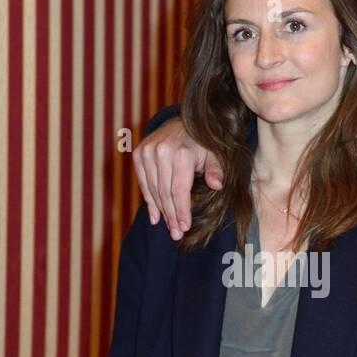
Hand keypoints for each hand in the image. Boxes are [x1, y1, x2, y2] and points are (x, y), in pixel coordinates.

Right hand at [131, 116, 223, 239]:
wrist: (180, 122)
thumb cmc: (201, 143)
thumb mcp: (214, 154)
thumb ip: (216, 169)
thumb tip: (217, 185)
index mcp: (181, 153)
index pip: (179, 191)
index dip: (182, 212)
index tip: (184, 228)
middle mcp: (161, 152)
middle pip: (165, 194)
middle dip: (172, 216)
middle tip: (176, 234)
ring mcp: (148, 152)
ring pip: (153, 191)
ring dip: (161, 211)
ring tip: (169, 227)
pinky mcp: (139, 154)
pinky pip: (143, 183)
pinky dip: (149, 200)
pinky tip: (155, 216)